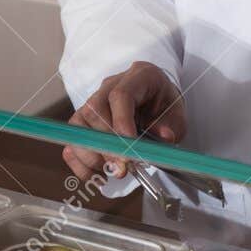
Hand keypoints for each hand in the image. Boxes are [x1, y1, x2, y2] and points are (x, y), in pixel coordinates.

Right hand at [62, 61, 186, 183]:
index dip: (121, 124)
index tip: (129, 152)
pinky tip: (97, 173)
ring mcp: (93, 100)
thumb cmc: (164, 106)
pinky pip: (72, 139)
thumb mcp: (177, 114)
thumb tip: (163, 137)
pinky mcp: (84, 119)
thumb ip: (172, 125)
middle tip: (121, 169)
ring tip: (112, 171)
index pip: (120, 96)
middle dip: (106, 146)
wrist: (155, 100)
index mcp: (138, 78)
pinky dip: (80, 161)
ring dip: (92, 155)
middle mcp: (110, 86)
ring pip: (78, 125)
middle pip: (95, 111)